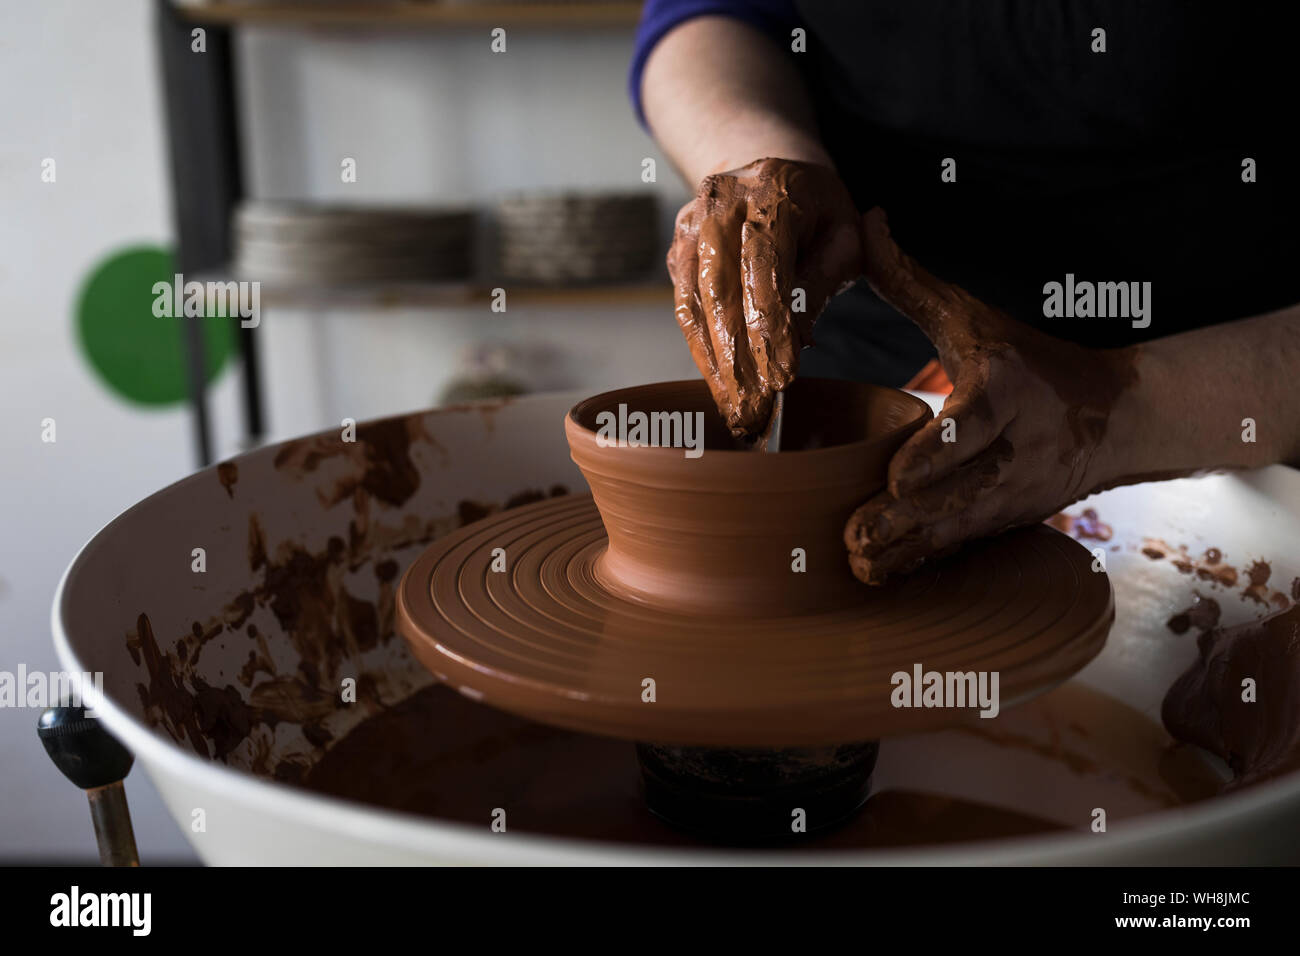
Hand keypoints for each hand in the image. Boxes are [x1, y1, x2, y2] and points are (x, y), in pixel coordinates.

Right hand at [667, 157, 862, 434]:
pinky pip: (685, 309)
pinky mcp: (678, 252)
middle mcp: (721, 203)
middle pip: (721, 289)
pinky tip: (721, 388)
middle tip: (755, 411)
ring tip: (737, 411)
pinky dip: (702, 352)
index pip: (764, 265)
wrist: (773, 174)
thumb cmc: (819, 211)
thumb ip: (824, 280)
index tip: (782, 377)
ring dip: (714, 364)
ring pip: (696, 305)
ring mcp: (691, 226)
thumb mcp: (845, 234)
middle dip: (736, 358)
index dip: (769, 325)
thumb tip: (800, 341)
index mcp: (771, 190)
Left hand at [844, 208, 1139, 583]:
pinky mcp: (1011, 524)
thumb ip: (912, 281)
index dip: (938, 455)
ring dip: (907, 551)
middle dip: (906, 518)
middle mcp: (1019, 449)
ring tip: (857, 564)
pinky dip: (923, 564)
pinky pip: (964, 548)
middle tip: (853, 536)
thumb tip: (864, 222)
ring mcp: (1018, 494)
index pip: (976, 426)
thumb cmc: (1028, 361)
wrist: (1115, 418)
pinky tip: (879, 578)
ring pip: (960, 530)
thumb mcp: (974, 316)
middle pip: (960, 491)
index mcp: (1010, 390)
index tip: (898, 477)